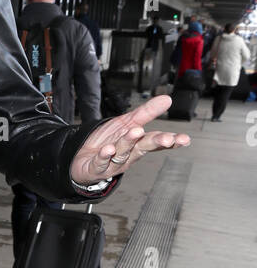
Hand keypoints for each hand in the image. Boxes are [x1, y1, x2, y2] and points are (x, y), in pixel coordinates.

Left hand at [69, 95, 189, 185]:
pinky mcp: (96, 168)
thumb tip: (168, 99)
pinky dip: (104, 156)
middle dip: (155, 142)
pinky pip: (101, 163)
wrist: (81, 158)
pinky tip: (108, 150)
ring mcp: (113, 163)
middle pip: (143, 147)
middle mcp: (128, 155)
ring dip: (129, 142)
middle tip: (167, 139)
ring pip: (122, 153)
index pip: (156, 141)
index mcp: (138, 145)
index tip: (184, 139)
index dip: (171, 141)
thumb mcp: (127, 122)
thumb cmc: (108, 141)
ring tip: (135, 132)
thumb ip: (146, 112)